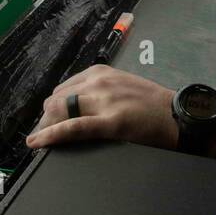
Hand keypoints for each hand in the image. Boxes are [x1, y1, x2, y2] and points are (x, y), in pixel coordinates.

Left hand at [26, 65, 176, 149]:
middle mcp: (99, 82)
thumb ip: (99, 92)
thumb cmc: (152, 104)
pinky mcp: (110, 121)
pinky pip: (72, 128)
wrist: (178, 116)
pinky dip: (51, 135)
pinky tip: (37, 142)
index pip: (63, 89)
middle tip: (49, 135)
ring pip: (60, 111)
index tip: (51, 121)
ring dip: (48, 127)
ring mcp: (104, 100)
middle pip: (56, 100)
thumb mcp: (122, 87)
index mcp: (100, 72)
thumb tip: (74, 107)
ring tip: (46, 142)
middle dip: (48, 119)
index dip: (54, 108)